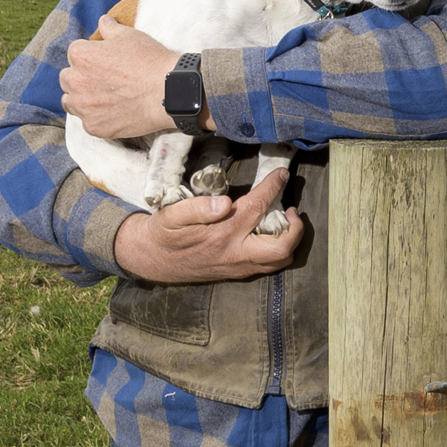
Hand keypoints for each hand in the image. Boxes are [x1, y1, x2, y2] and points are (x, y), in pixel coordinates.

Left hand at [63, 15, 208, 137]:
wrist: (170, 92)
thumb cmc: (151, 61)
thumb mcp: (131, 36)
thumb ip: (110, 28)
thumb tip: (103, 21)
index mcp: (81, 56)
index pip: (75, 52)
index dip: (92, 55)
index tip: (106, 60)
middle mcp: (75, 81)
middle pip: (68, 78)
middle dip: (81, 77)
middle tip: (105, 79)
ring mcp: (83, 106)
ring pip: (71, 101)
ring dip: (82, 98)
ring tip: (104, 97)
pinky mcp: (94, 126)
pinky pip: (88, 121)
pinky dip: (98, 117)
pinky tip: (115, 112)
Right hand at [113, 168, 302, 282]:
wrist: (151, 261)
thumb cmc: (163, 234)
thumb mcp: (171, 215)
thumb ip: (197, 208)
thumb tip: (225, 202)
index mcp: (222, 235)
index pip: (257, 206)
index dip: (273, 186)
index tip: (281, 173)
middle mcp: (236, 254)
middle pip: (282, 247)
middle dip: (295, 227)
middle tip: (290, 208)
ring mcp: (239, 267)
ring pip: (279, 260)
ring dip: (289, 240)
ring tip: (285, 219)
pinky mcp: (238, 273)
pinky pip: (268, 265)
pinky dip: (278, 249)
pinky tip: (270, 232)